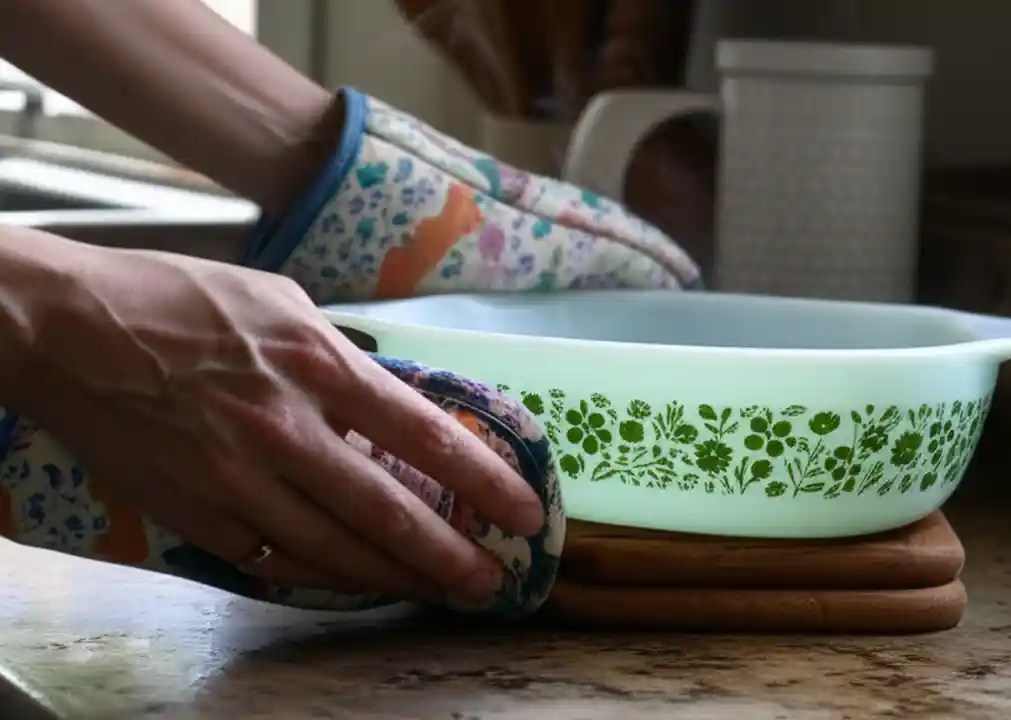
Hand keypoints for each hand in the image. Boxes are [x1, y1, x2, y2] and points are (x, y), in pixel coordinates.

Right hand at [0, 230, 543, 601]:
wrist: (64, 328)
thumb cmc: (176, 299)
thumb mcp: (280, 301)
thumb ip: (340, 354)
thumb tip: (384, 395)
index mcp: (316, 364)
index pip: (422, 434)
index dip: (483, 479)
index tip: (524, 511)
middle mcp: (285, 429)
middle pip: (388, 511)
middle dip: (451, 554)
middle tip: (494, 582)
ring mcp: (238, 479)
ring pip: (335, 550)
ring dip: (398, 578)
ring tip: (441, 592)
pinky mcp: (197, 514)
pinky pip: (275, 559)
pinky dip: (323, 574)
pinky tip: (357, 581)